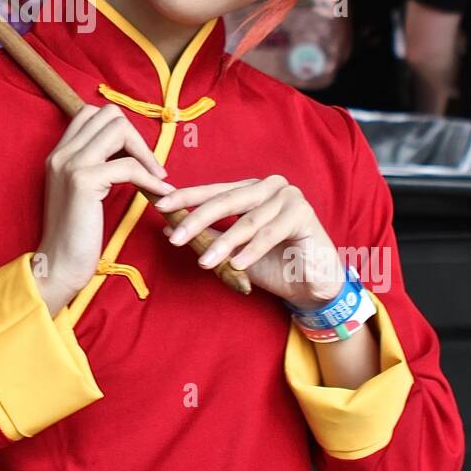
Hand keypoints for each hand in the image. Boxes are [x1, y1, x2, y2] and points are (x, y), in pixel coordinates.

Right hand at [34, 104, 171, 315]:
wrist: (57, 265)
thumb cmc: (74, 236)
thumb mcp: (81, 193)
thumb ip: (94, 168)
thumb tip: (128, 153)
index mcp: (59, 153)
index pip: (92, 113)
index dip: (120, 130)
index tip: (135, 159)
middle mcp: (61, 153)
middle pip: (108, 114)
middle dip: (136, 137)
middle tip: (149, 168)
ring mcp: (70, 164)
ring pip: (119, 129)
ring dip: (145, 153)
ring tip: (156, 179)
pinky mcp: (83, 181)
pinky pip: (129, 166)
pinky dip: (150, 179)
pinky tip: (159, 194)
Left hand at [153, 176, 343, 310]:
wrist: (311, 284)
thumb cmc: (272, 264)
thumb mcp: (233, 251)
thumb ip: (207, 237)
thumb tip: (170, 230)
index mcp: (250, 189)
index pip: (213, 191)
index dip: (186, 198)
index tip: (159, 206)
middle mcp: (269, 187)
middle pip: (227, 200)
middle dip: (198, 219)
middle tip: (177, 237)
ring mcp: (288, 197)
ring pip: (247, 220)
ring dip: (224, 243)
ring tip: (205, 261)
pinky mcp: (304, 214)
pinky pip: (271, 233)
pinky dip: (252, 250)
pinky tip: (237, 264)